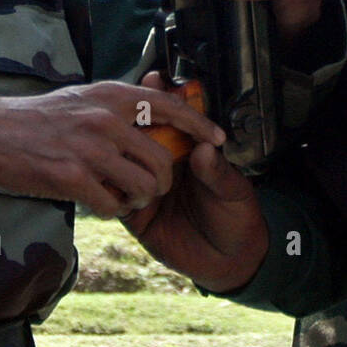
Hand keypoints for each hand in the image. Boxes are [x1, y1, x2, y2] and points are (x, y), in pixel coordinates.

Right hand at [0, 81, 223, 218]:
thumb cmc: (41, 118)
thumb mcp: (84, 97)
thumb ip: (120, 101)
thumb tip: (158, 90)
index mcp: (112, 96)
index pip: (170, 106)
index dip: (199, 123)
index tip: (219, 138)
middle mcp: (106, 119)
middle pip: (163, 158)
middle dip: (165, 180)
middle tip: (154, 187)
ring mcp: (91, 149)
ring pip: (144, 185)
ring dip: (141, 198)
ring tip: (128, 197)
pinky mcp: (74, 178)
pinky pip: (113, 204)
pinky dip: (114, 208)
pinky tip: (104, 202)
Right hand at [120, 74, 269, 291]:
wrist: (227, 264)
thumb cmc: (236, 219)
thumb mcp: (234, 193)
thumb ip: (219, 173)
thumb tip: (203, 149)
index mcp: (188, 151)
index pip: (170, 118)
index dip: (161, 99)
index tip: (153, 82)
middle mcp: (161, 162)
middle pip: (138, 134)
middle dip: (138, 138)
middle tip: (145, 155)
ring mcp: (142, 184)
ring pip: (119, 164)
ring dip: (129, 176)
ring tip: (146, 195)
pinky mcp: (130, 212)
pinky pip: (110, 198)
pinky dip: (112, 198)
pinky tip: (124, 204)